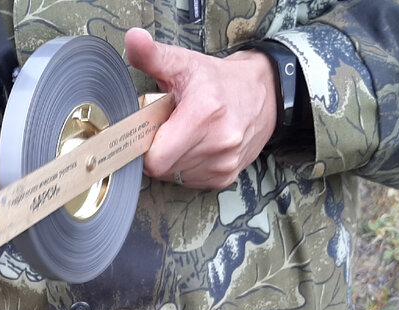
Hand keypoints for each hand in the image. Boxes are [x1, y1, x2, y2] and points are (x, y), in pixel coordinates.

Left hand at [123, 28, 276, 188]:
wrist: (265, 94)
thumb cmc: (220, 81)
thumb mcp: (184, 63)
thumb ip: (153, 56)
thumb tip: (133, 41)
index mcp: (203, 114)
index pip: (155, 158)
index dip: (145, 146)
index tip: (151, 130)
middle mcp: (218, 142)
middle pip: (163, 167)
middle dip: (158, 149)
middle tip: (169, 128)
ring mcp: (224, 162)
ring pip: (175, 176)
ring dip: (172, 160)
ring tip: (184, 135)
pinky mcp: (226, 176)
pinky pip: (190, 181)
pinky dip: (186, 167)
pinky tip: (196, 147)